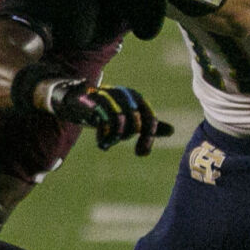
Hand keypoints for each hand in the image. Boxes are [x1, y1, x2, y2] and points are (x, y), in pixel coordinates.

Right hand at [51, 81, 173, 154]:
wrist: (76, 102)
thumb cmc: (106, 112)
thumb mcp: (128, 118)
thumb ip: (148, 125)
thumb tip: (173, 131)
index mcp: (137, 98)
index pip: (151, 121)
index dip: (148, 140)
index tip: (140, 154)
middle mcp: (126, 95)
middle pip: (136, 123)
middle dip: (127, 138)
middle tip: (116, 142)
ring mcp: (110, 96)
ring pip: (121, 123)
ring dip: (115, 138)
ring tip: (107, 143)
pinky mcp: (94, 102)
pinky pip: (105, 122)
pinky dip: (105, 137)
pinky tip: (102, 143)